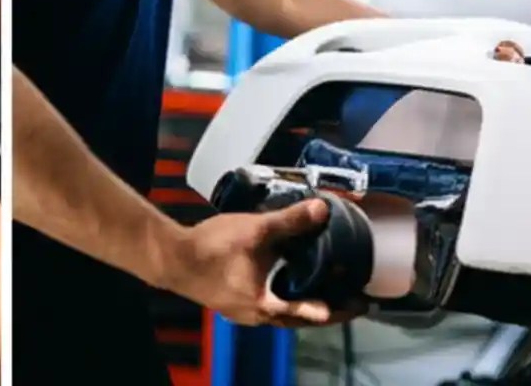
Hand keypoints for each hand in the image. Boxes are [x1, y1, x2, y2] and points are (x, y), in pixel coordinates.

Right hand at [161, 199, 359, 327]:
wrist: (170, 257)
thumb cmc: (213, 249)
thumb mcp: (256, 231)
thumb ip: (290, 221)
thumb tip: (323, 209)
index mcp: (267, 306)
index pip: (313, 314)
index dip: (339, 309)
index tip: (361, 303)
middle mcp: (257, 317)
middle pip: (300, 321)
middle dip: (327, 311)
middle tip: (350, 301)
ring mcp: (242, 313)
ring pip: (283, 316)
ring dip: (304, 306)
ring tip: (323, 291)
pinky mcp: (230, 303)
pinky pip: (267, 306)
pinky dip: (285, 299)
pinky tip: (284, 282)